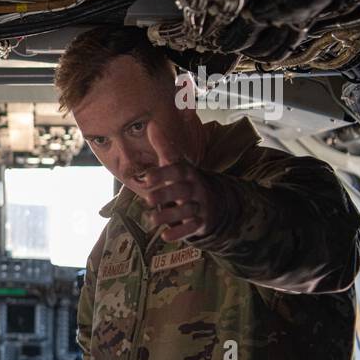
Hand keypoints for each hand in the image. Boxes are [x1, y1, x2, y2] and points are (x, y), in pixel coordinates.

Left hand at [139, 121, 222, 241]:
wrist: (213, 200)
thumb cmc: (185, 180)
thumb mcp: (176, 164)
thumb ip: (163, 147)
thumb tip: (151, 123)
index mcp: (187, 173)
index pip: (176, 170)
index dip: (162, 173)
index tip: (146, 177)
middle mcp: (195, 188)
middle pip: (181, 191)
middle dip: (166, 194)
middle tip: (148, 199)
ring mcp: (199, 206)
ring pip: (186, 210)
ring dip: (169, 215)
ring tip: (151, 219)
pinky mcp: (201, 222)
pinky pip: (192, 227)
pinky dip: (180, 232)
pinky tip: (165, 236)